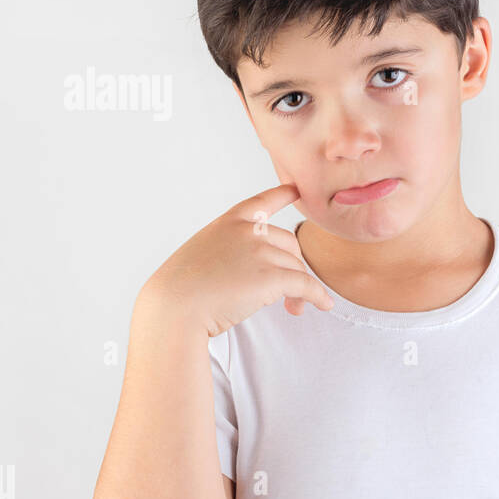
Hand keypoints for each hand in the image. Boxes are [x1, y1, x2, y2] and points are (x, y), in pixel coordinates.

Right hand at [141, 182, 335, 337]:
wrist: (175, 307)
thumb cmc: (181, 290)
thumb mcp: (202, 256)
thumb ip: (231, 253)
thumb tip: (260, 272)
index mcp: (228, 224)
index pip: (261, 203)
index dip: (282, 195)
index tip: (296, 190)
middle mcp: (247, 232)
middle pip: (289, 244)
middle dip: (293, 266)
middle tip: (290, 294)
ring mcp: (260, 252)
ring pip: (297, 267)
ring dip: (300, 290)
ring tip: (293, 309)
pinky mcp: (272, 276)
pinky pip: (306, 285)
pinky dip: (318, 296)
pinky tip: (323, 305)